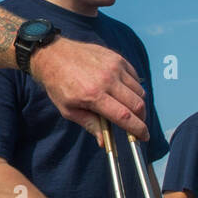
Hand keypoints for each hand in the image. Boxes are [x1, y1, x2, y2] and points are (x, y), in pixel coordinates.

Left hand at [29, 38, 147, 142]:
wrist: (54, 55)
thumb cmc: (58, 84)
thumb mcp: (68, 110)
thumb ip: (90, 124)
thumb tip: (104, 142)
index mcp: (94, 95)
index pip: (125, 116)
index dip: (138, 129)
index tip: (144, 137)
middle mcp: (107, 80)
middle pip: (137, 104)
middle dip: (141, 119)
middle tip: (137, 125)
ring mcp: (114, 66)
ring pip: (139, 91)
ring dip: (138, 103)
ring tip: (128, 109)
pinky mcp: (116, 58)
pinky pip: (134, 77)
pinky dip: (134, 88)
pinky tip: (124, 92)